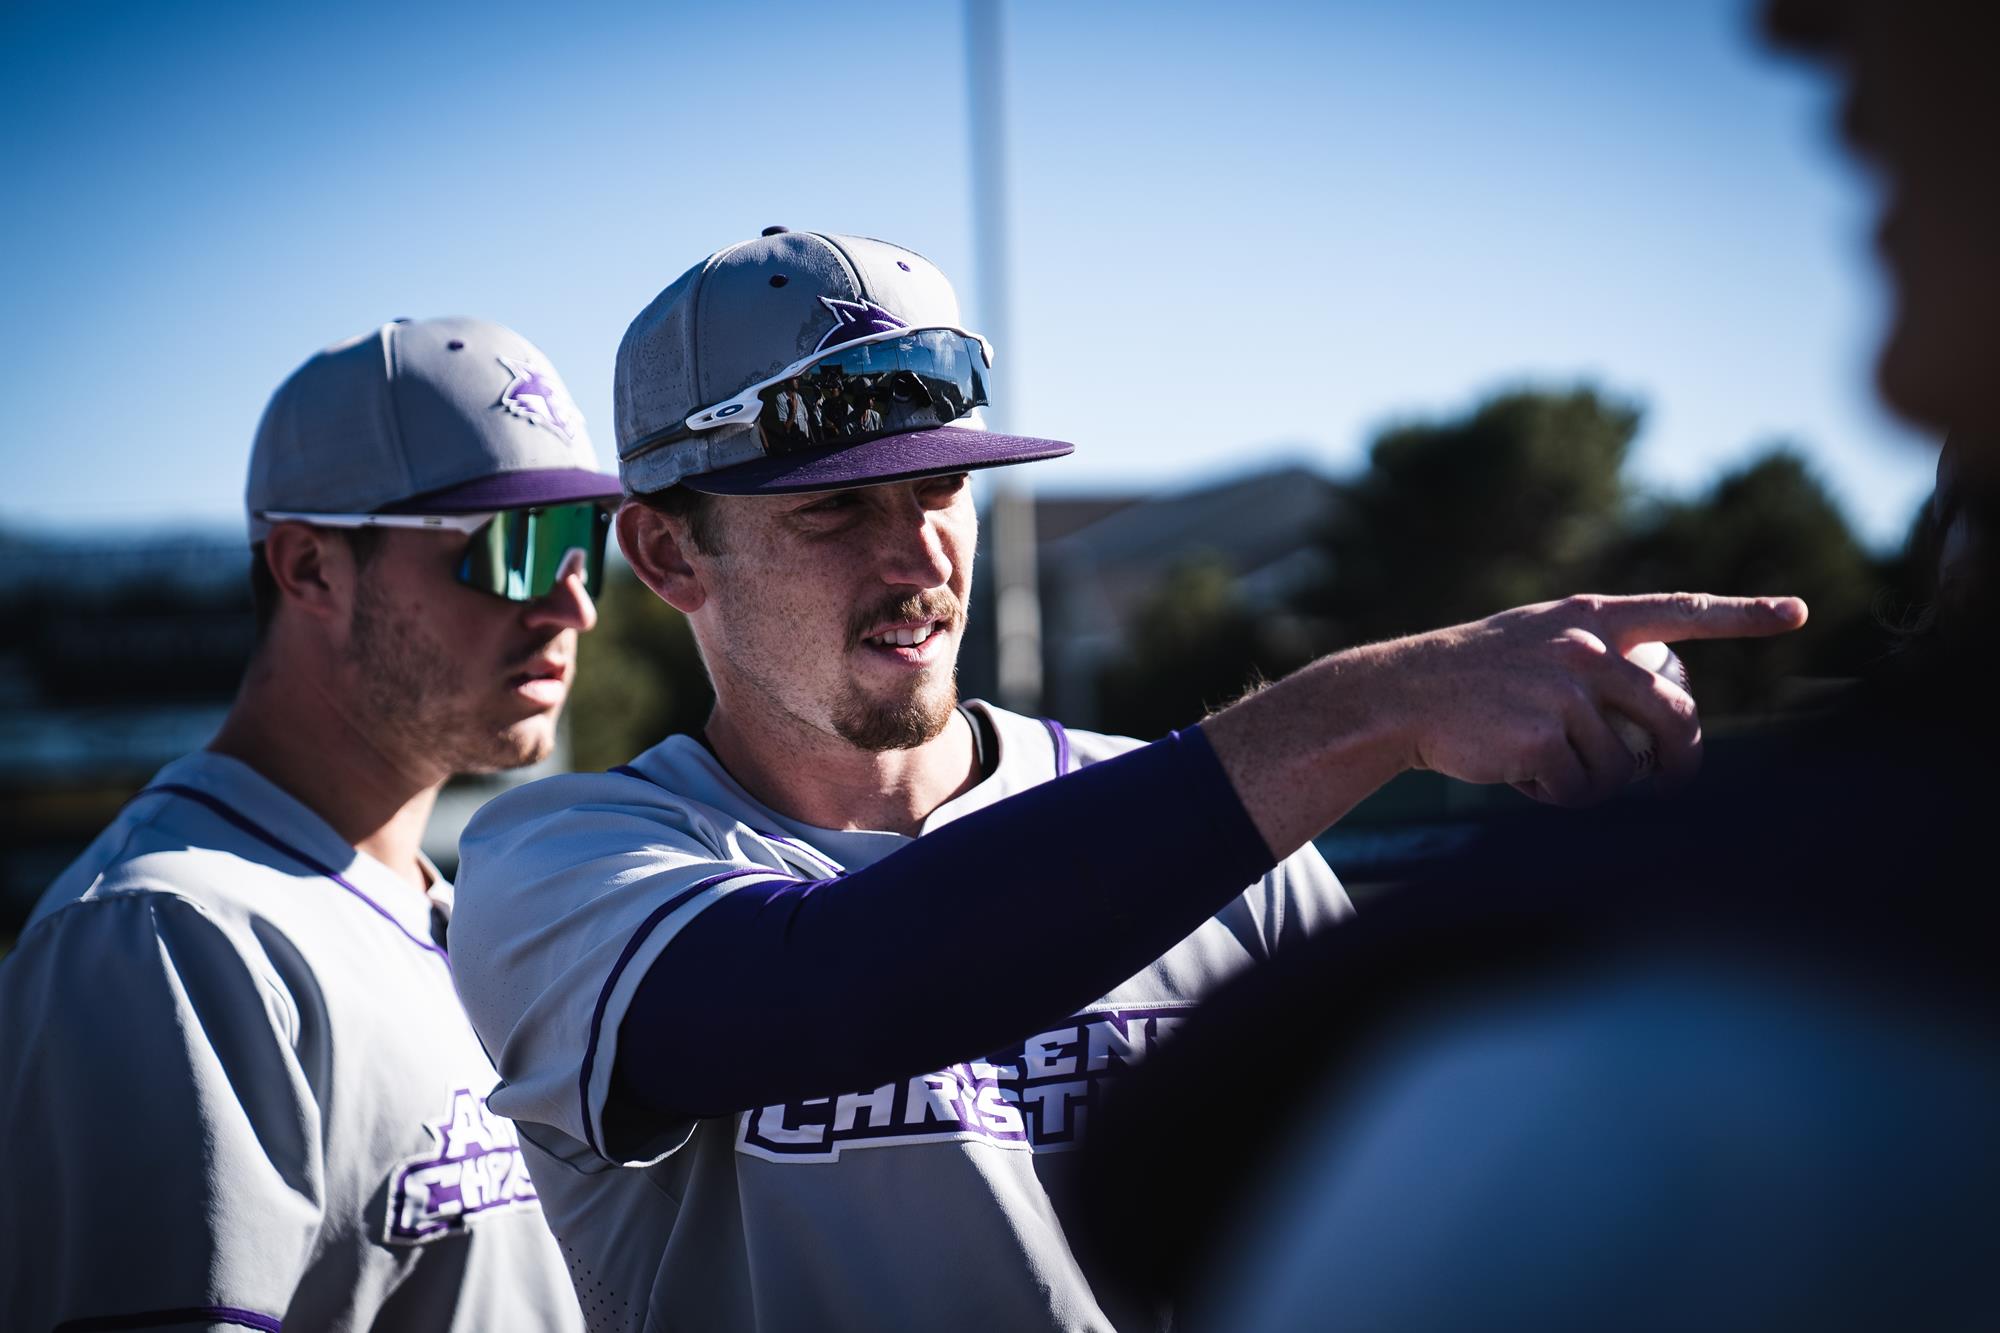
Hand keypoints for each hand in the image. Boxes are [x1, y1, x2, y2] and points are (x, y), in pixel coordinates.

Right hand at [1385, 593, 1808, 805]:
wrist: (1403, 693)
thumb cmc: (1472, 675)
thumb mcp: (1536, 641)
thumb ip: (1595, 656)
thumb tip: (1661, 710)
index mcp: (1590, 618)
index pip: (1681, 611)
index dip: (1743, 615)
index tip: (1797, 613)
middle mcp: (1587, 649)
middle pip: (1674, 714)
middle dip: (1682, 760)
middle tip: (1670, 783)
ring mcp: (1567, 692)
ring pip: (1623, 765)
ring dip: (1592, 782)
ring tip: (1545, 767)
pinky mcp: (1545, 737)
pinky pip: (1581, 789)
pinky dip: (1557, 794)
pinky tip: (1521, 774)